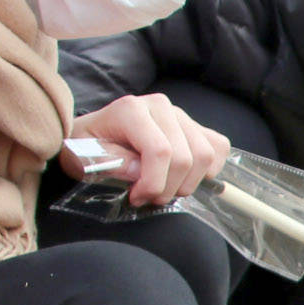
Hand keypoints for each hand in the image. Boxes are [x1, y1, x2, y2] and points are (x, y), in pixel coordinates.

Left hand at [62, 93, 231, 205]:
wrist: (94, 133)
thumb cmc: (87, 147)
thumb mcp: (85, 157)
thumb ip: (112, 163)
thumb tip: (141, 173)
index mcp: (131, 110)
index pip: (160, 151)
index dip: (153, 183)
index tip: (136, 198)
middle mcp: (160, 106)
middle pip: (185, 157)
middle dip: (169, 188)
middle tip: (148, 198)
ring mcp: (180, 114)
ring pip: (205, 155)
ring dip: (187, 184)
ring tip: (164, 189)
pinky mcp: (194, 124)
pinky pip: (218, 146)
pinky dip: (208, 170)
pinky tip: (185, 178)